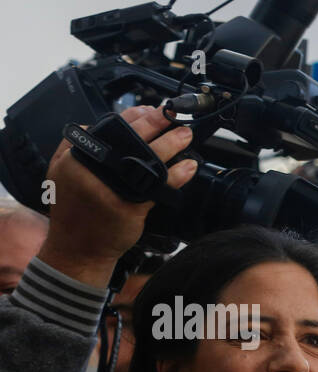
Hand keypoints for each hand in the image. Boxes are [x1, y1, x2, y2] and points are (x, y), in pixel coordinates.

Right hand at [39, 106, 197, 284]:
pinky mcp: (130, 208)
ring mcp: (113, 188)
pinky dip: (177, 175)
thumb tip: (94, 121)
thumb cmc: (74, 211)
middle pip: (132, 138)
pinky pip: (159, 186)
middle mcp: (94, 169)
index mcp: (78, 156)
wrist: (78, 248)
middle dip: (156, 122)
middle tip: (172, 115)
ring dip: (171, 143)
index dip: (135, 115)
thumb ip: (74, 144)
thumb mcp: (60, 171)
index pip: (110, 126)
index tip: (151, 108)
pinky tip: (188, 167)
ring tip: (185, 135)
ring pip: (148, 159)